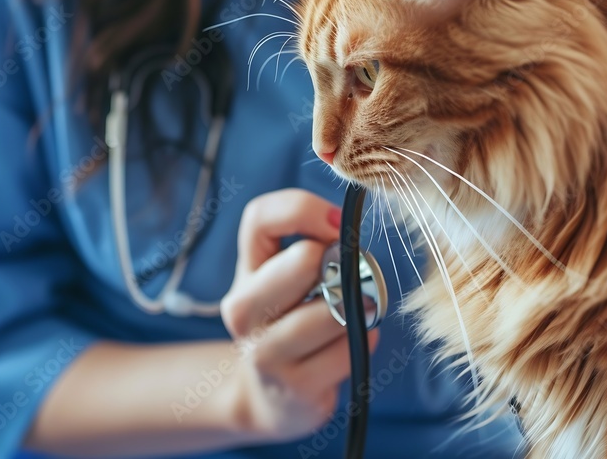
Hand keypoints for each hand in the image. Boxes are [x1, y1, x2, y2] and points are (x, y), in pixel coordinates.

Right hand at [221, 189, 379, 442]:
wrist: (268, 397)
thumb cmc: (287, 322)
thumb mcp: (282, 278)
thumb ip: (307, 242)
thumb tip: (345, 234)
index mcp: (244, 273)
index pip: (260, 217)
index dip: (305, 209)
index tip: (335, 226)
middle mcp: (243, 311)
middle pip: (304, 260)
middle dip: (340, 265)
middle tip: (347, 281)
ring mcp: (266, 354)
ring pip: (332, 311)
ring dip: (357, 309)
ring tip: (352, 315)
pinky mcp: (296, 388)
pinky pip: (349, 350)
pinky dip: (363, 341)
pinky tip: (350, 344)